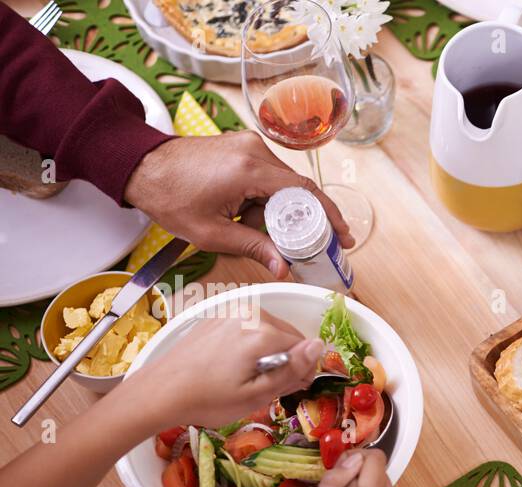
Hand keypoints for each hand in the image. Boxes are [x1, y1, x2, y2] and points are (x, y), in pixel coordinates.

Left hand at [123, 131, 353, 277]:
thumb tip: (283, 268)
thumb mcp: (212, 232)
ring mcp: (249, 145)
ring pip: (284, 183)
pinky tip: (257, 216)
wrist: (140, 165)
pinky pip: (270, 175)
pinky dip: (271, 198)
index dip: (329, 216)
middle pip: (298, 188)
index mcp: (249, 169)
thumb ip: (253, 248)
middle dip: (306, 219)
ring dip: (283, 210)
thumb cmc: (169, 197)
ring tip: (264, 231)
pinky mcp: (243, 147)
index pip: (305, 192)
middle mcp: (255, 150)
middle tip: (314, 245)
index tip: (343, 236)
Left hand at [126, 311, 322, 429]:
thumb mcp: (257, 394)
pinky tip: (231, 366)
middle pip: (288, 335)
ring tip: (246, 378)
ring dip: (268, 352)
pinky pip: (247, 328)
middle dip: (285, 359)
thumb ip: (292, 369)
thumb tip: (320, 346)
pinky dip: (249, 345)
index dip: (302, 370)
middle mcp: (250, 313)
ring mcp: (230, 312)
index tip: (289, 390)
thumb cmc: (208, 400)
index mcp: (263, 332)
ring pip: (268, 331)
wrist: (158, 392)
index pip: (304, 347)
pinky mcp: (215, 317)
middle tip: (265, 388)